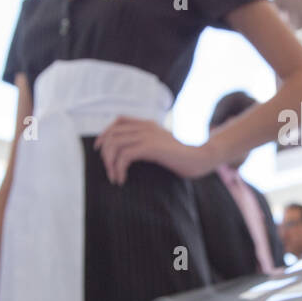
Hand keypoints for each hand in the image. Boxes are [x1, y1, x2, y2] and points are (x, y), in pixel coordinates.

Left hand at [93, 116, 217, 183]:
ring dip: (110, 164)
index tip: (100, 150)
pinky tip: (122, 179)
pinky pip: (124, 156)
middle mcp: (145, 126)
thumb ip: (148, 143)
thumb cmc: (183, 157)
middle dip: (105, 155)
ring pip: (115, 145)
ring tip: (115, 178)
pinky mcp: (151, 147)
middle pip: (112, 134)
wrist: (201, 157)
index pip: (118, 121)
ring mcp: (148, 135)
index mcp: (148, 124)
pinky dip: (118, 169)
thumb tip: (129, 154)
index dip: (104, 134)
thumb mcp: (163, 145)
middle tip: (110, 172)